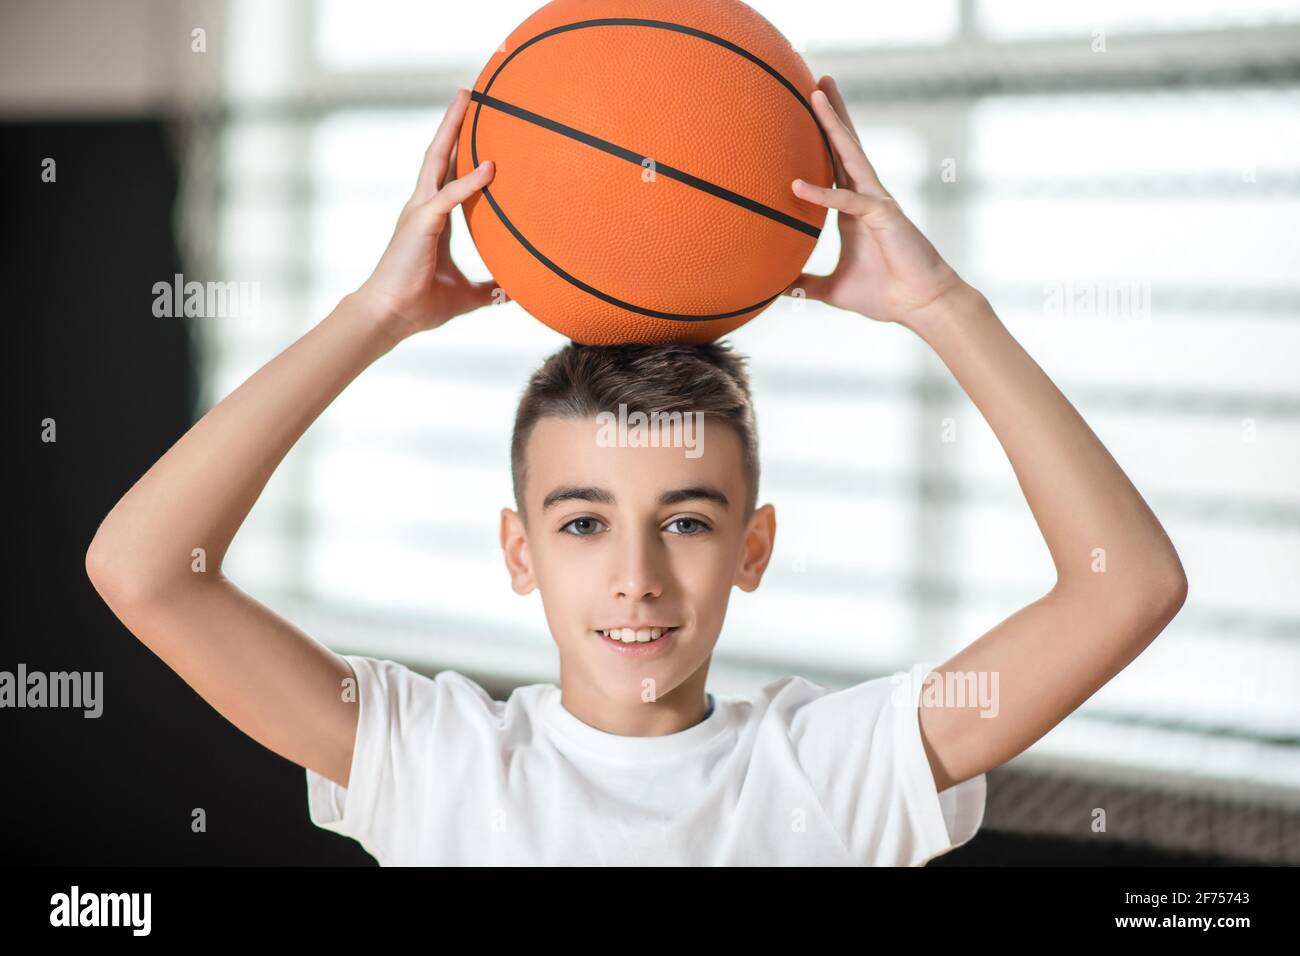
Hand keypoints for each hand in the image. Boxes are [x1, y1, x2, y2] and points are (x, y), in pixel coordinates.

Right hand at [354, 87, 497, 337]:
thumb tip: (512, 292)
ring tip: (466, 99)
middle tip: (468, 92)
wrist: (392, 317)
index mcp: (431, 217)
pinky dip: (469, 181)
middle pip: (439, 154)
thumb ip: (488, 288)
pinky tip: (490, 167)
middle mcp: (423, 206)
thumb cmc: (421, 304)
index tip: (476, 127)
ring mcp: (419, 211)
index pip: (448, 173)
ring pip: (437, 160)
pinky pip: (449, 197)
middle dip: (453, 122)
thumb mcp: (465, 294)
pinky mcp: (421, 223)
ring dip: (452, 128)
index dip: (461, 149)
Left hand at [785, 75, 968, 325]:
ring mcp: (875, 202)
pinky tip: (797, 185)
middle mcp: (865, 197)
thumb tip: (777, 289)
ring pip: (850, 155)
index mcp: (853, 209)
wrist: (921, 305)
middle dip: (830, 113)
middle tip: (815, 81)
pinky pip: (848, 202)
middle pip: (844, 147)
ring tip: (817, 93)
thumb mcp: (833, 289)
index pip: (834, 165)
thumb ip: (805, 285)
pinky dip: (823, 194)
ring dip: (833, 124)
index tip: (804, 114)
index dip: (822, 139)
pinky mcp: (883, 215)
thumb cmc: (885, 294)